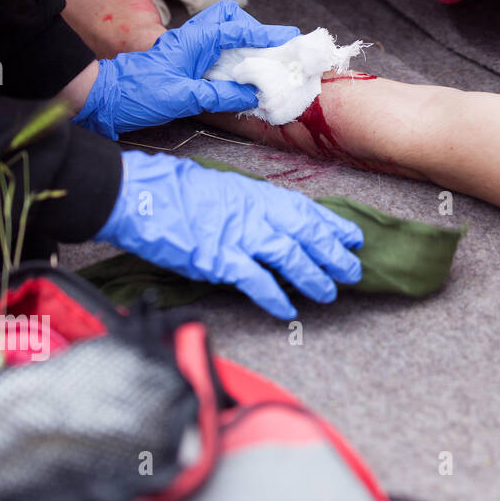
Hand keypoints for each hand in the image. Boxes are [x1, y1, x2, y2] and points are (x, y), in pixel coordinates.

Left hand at [37, 0, 167, 58]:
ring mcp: (63, 40)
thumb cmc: (132, 22)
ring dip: (65, 19)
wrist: (141, 59)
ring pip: (56, 24)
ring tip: (82, 17)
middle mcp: (58, 18)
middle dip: (54, 0)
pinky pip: (66, 41)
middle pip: (46, 5)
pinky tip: (90, 36)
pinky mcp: (73, 56)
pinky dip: (73, 37)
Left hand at [72, 0, 298, 139]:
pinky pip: (215, 54)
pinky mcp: (184, 64)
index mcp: (193, 40)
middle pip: (229, 18)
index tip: (289, 38)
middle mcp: (192, 39)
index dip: (265, 33)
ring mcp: (187, 50)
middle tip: (271, 49)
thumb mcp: (182, 97)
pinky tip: (240, 78)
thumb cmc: (137, 93)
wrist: (103, 99)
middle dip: (253, 28)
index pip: (236, 28)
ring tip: (264, 64)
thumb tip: (253, 95)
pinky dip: (232, 60)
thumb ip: (219, 95)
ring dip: (245, 45)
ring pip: (223, 35)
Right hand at [96, 151, 364, 318]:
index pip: (310, 212)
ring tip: (328, 293)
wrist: (145, 195)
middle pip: (309, 236)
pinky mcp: (221, 259)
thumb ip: (258, 207)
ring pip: (291, 258)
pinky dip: (275, 297)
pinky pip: (257, 281)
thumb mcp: (231, 190)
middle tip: (352, 272)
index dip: (335, 227)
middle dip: (334, 256)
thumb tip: (280, 223)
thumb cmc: (184, 192)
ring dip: (313, 278)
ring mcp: (241, 237)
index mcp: (263, 196)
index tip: (355, 239)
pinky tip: (287, 310)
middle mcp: (259, 215)